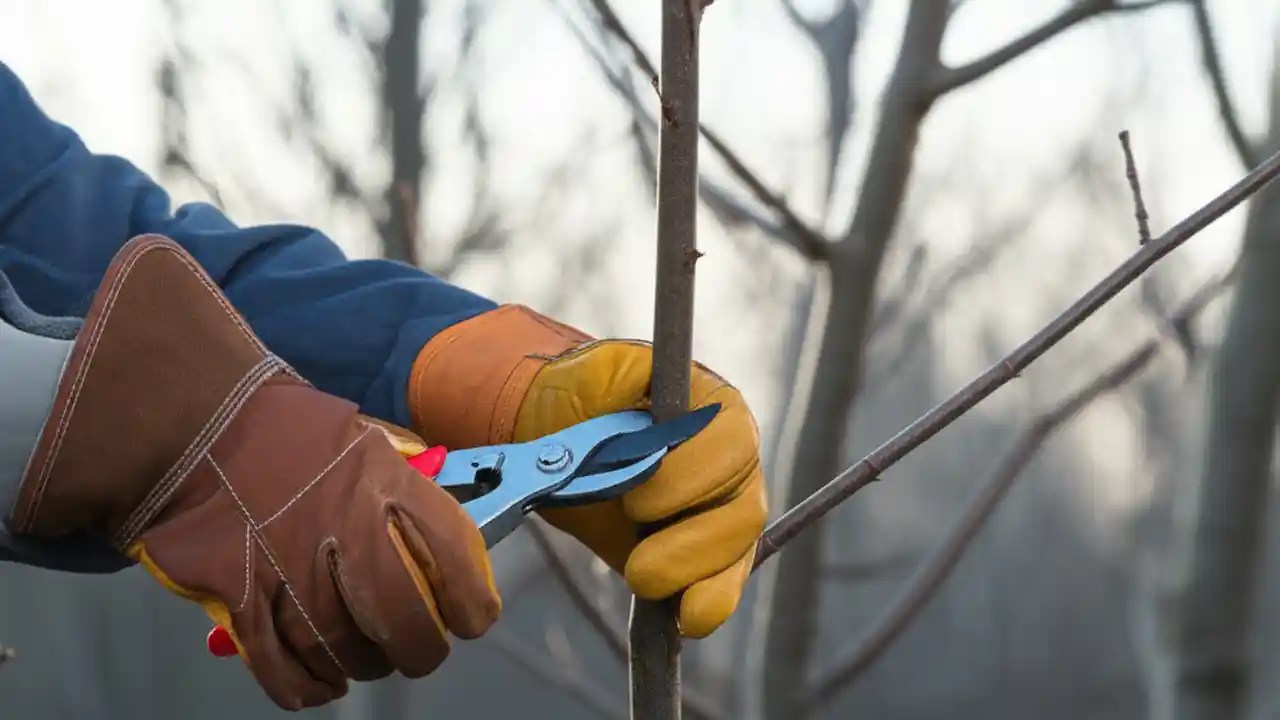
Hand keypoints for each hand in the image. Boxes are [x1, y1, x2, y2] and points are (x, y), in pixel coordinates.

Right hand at [6, 237, 499, 709]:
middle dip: (420, 647)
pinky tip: (321, 684)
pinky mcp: (239, 598)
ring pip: (343, 649)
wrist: (186, 422)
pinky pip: (281, 667)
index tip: (472, 617)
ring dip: (363, 665)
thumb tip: (436, 523)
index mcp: (381, 479)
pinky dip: (305, 686)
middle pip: (402, 617)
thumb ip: (399, 479)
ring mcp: (289, 568)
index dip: (471, 597)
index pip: (453, 551)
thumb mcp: (357, 434)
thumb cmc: (276, 425)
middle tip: (421, 651)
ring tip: (367, 660)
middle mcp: (343, 528)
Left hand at [409, 306, 766, 637]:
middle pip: (744, 509)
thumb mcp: (594, 372)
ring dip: (696, 576)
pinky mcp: (701, 553)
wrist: (555, 438)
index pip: (733, 444)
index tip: (638, 499)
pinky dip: (709, 604)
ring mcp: (721, 509)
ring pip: (738, 551)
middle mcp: (730, 460)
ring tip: (643, 580)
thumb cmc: (580, 398)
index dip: (693, 477)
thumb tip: (642, 392)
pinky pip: (724, 583)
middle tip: (637, 555)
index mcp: (713, 407)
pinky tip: (687, 618)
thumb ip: (621, 377)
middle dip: (690, 541)